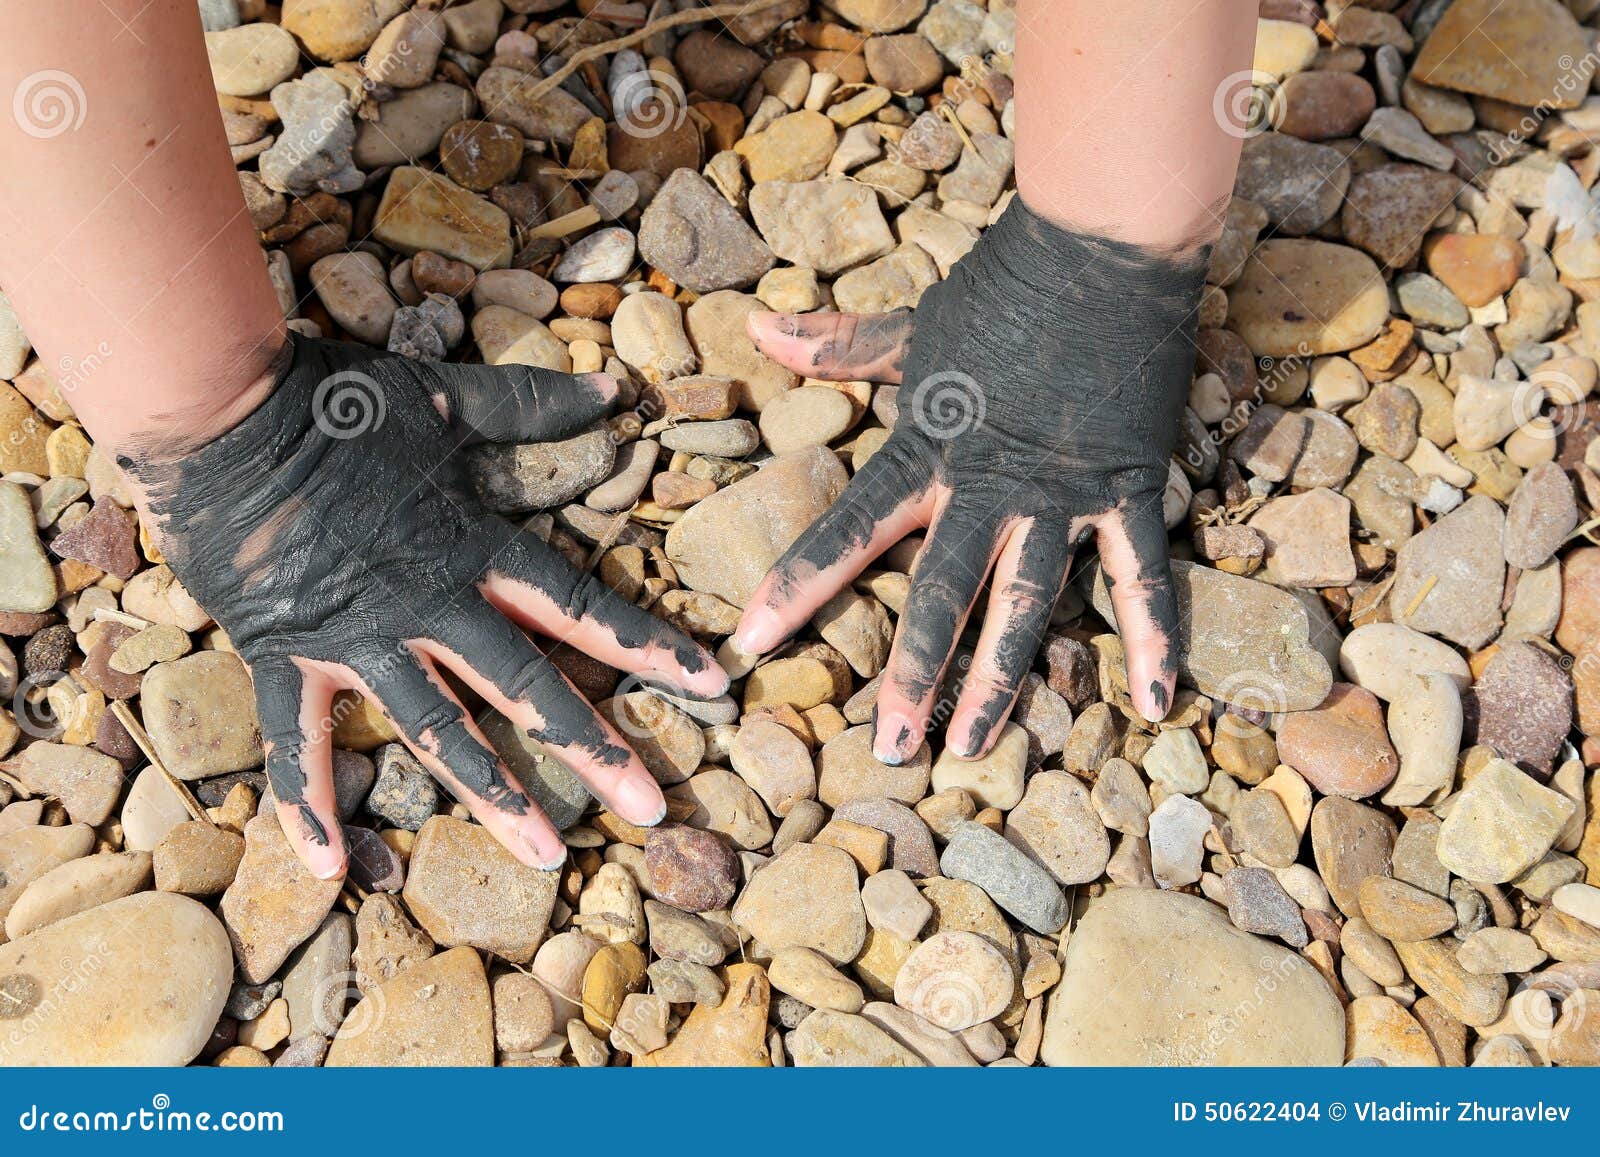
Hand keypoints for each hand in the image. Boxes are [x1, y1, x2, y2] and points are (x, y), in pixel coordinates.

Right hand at [119, 333, 726, 877]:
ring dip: (493, 797)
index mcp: (473, 548)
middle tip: (651, 811)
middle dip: (595, 751)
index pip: (582, 606)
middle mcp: (429, 606)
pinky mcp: (286, 656)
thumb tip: (611, 387)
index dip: (650, 646)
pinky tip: (328, 873)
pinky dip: (308, 804)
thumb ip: (528, 404)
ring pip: (438, 733)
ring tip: (547, 857)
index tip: (713, 685)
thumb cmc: (331, 401)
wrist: (217, 414)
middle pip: (528, 688)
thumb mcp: (441, 397)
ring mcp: (359, 640)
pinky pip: (297, 742)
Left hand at [734, 197, 1206, 762]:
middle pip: (938, 595)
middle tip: (887, 746)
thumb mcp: (910, 328)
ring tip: (969, 744)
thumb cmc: (1001, 290)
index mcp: (926, 451)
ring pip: (1024, 606)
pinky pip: (1140, 578)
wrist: (1098, 247)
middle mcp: (986, 488)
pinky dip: (1152, 638)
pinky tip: (1153, 704)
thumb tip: (756, 332)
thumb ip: (836, 348)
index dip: (796, 587)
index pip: (847, 530)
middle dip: (910, 674)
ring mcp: (1058, 497)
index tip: (749, 643)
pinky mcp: (1124, 492)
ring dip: (997, 681)